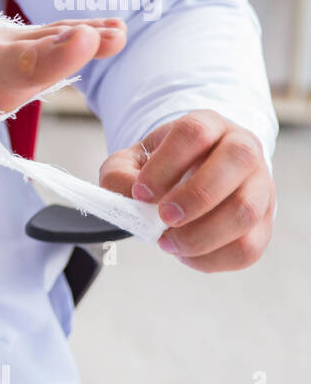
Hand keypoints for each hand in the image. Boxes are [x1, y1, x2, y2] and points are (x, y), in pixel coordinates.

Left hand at [99, 109, 274, 271]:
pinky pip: (248, 247)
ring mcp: (261, 186)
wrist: (191, 182)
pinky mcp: (264, 224)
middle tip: (164, 217)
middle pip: (237, 160)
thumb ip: (119, 175)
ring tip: (168, 242)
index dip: (165, 165)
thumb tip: (129, 198)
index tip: (141, 192)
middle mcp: (244, 149)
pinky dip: (212, 258)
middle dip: (196, 196)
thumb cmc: (160, 170)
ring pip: (246, 209)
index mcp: (210, 125)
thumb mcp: (131, 162)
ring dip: (202, 234)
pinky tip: (185, 254)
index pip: (194, 133)